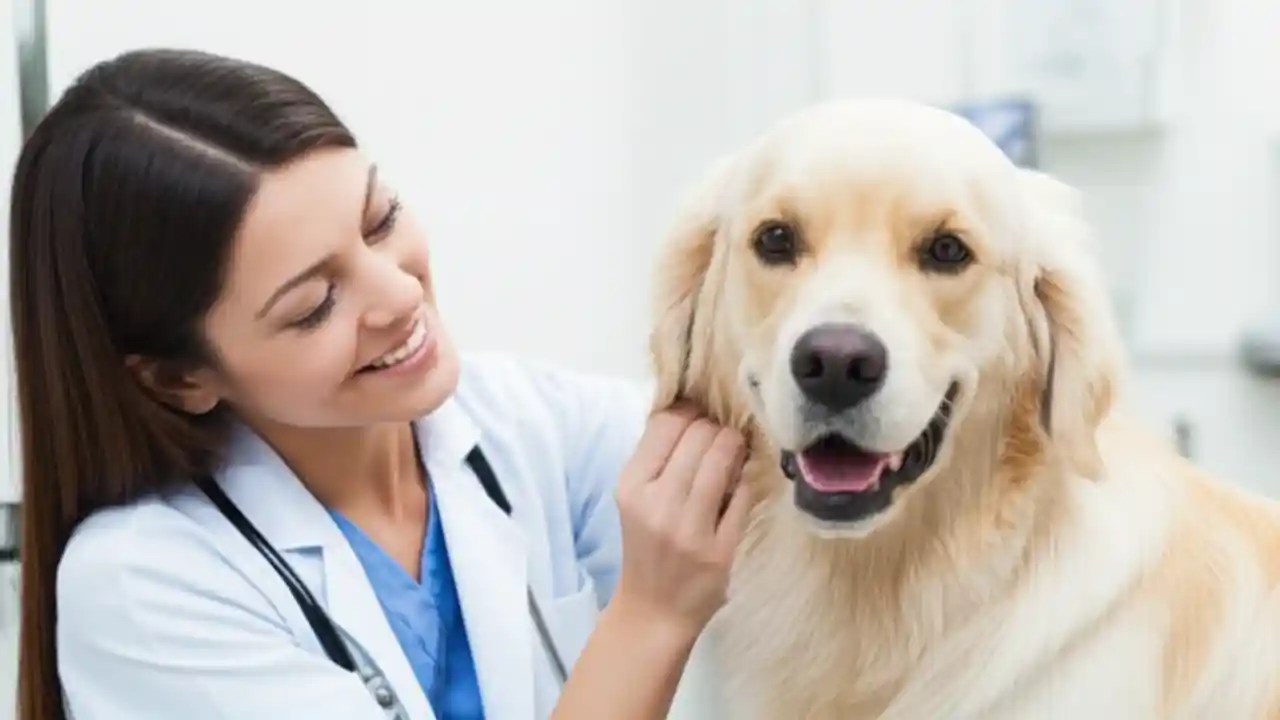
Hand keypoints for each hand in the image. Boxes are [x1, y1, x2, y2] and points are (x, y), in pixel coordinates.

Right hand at [610, 406, 751, 641]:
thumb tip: (696, 408)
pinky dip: (747, 483)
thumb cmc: (647, 546)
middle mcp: (657, 502)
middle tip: (724, 437)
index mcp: (632, 485)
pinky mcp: (719, 550)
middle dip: (718, 429)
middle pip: (700, 435)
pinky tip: (742, 484)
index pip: (667, 423)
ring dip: (736, 448)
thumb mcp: (637, 498)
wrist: (653, 611)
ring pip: (724, 458)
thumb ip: (659, 458)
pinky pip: (743, 496)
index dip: (691, 411)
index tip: (702, 417)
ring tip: (736, 452)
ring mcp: (689, 528)